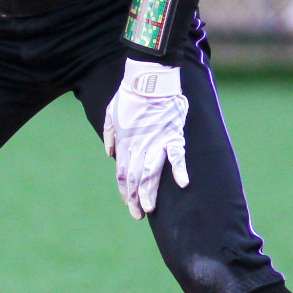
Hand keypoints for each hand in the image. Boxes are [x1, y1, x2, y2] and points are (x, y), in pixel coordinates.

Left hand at [102, 59, 189, 218]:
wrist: (147, 78)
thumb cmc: (129, 94)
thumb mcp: (111, 113)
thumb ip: (110, 134)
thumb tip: (110, 153)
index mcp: (125, 142)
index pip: (122, 174)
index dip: (125, 190)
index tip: (128, 202)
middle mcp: (139, 146)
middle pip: (135, 178)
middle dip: (136, 198)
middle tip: (138, 214)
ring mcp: (156, 141)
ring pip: (151, 173)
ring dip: (150, 192)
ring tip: (149, 208)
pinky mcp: (172, 134)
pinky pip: (177, 155)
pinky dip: (180, 169)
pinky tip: (183, 184)